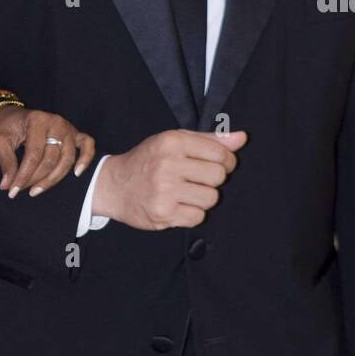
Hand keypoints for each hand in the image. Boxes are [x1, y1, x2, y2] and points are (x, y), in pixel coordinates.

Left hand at [0, 105, 95, 196]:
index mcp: (37, 120)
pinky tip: (76, 173)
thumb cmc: (6, 127)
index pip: (34, 155)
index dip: (24, 175)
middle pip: (51, 159)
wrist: (13, 115)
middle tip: (22, 191)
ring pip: (67, 159)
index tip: (12, 190)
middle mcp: (56, 122)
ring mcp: (68, 128)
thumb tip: (8, 185)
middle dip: (36, 179)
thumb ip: (6, 162)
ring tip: (37, 190)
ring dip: (53, 178)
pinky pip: (87, 145)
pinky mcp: (75, 133)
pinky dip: (85, 159)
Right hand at [92, 128, 247, 228]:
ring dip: (203, 198)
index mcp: (172, 142)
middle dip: (213, 180)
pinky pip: (198, 217)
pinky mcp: (163, 213)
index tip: (216, 165)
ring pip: (211, 198)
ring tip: (185, 193)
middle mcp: (168, 164)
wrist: (112, 186)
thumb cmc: (147, 161)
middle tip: (196, 180)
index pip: (220, 153)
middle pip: (219, 176)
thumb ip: (208, 140)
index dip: (226, 161)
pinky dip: (192, 214)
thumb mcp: (173, 142)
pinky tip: (177, 206)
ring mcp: (165, 190)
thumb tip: (242, 138)